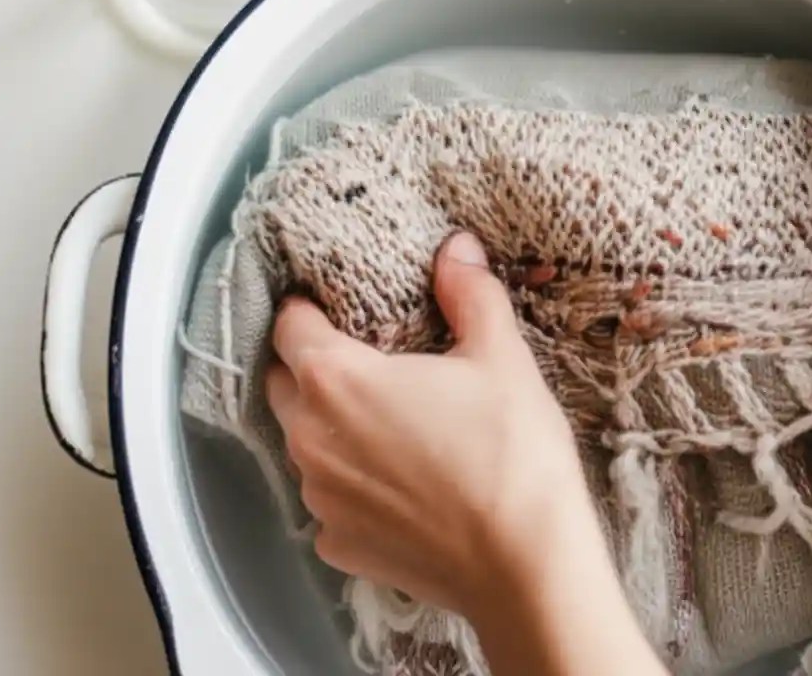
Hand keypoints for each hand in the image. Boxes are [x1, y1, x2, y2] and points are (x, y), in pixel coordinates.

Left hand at [266, 232, 599, 617]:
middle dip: (312, 367)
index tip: (334, 305)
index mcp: (338, 379)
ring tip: (391, 426)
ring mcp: (320, 498)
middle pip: (284, 385)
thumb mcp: (501, 357)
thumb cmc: (512, 453)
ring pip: (305, 445)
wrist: (526, 563)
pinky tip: (402, 486)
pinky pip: (330, 501)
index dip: (309, 309)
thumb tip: (457, 249)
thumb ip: (470, 294)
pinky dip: (353, 487)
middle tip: (368, 362)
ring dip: (331, 429)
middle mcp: (311, 438)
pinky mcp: (338, 545)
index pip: (289, 325)